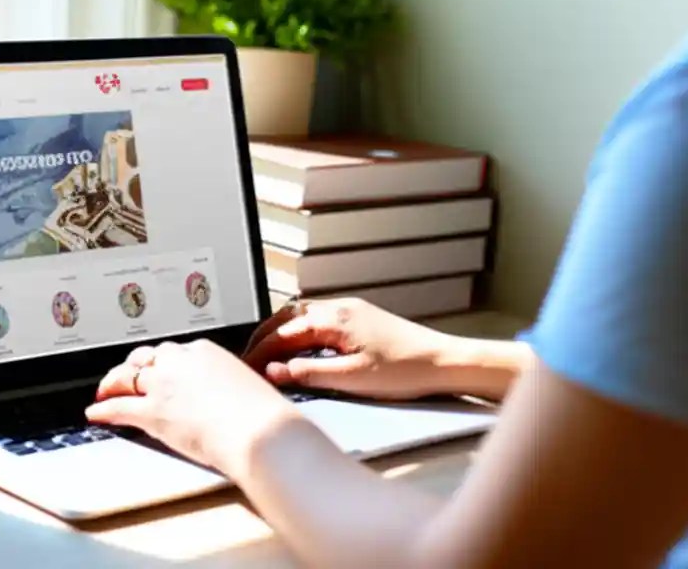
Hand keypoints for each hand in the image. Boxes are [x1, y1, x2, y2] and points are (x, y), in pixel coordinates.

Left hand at [85, 340, 306, 475]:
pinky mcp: (153, 411)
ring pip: (128, 377)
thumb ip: (228, 386)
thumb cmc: (262, 415)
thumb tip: (226, 397)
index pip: (174, 352)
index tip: (160, 369)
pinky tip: (96, 414)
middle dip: (134, 366)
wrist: (258, 432)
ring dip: (113, 383)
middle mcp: (180, 362)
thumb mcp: (246, 386)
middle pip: (147, 357)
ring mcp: (163, 386)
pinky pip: (120, 407)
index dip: (163, 363)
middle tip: (126, 374)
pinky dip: (104, 410)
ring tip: (104, 390)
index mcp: (205, 351)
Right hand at [242, 298, 460, 400]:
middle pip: (287, 318)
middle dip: (264, 339)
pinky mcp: (359, 318)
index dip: (260, 352)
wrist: (443, 362)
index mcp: (333, 319)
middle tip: (248, 361)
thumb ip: (308, 374)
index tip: (244, 369)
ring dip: (281, 334)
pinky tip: (299, 350)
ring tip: (267, 356)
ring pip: (302, 316)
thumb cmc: (404, 370)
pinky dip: (300, 333)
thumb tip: (272, 372)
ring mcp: (350, 310)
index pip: (282, 333)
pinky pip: (318, 320)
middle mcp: (338, 308)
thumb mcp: (351, 378)